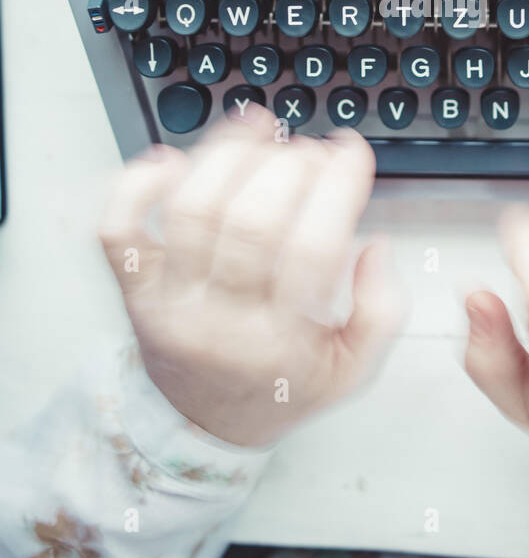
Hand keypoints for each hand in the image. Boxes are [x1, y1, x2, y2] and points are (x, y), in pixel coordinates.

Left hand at [98, 109, 403, 445]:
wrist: (201, 424)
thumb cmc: (277, 385)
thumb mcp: (349, 370)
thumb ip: (381, 313)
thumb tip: (374, 245)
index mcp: (281, 344)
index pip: (314, 251)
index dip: (337, 188)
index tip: (351, 153)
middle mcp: (220, 322)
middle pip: (250, 224)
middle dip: (289, 167)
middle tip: (310, 149)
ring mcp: (170, 301)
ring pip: (191, 211)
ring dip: (228, 156)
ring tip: (260, 133)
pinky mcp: (133, 286)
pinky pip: (118, 228)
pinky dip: (138, 185)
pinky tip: (176, 160)